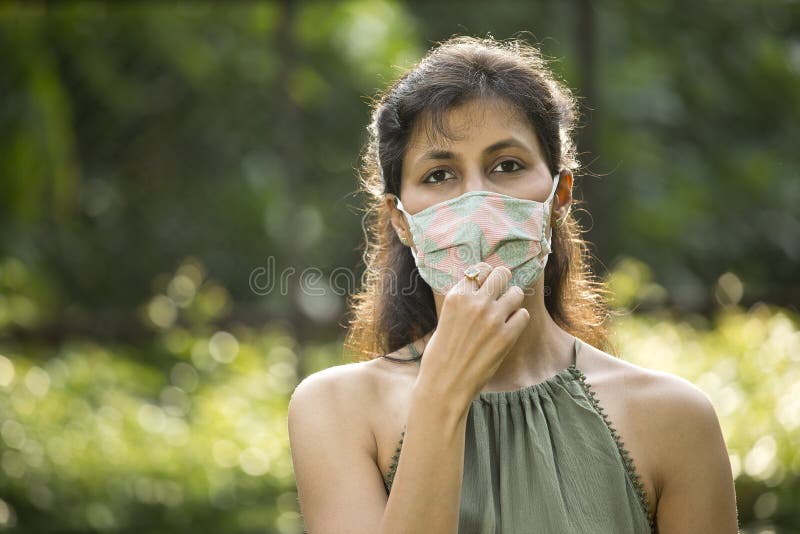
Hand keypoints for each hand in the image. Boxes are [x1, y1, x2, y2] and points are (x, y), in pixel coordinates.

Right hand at [414, 262, 528, 406]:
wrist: (445, 384)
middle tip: (502, 293)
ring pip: (516, 293)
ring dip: (513, 301)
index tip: (487, 284)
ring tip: (506, 313)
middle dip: (503, 282)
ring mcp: (492, 319)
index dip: (486, 276)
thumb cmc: (441, 355)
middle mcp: (475, 303)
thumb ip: (463, 302)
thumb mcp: (445, 319)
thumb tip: (481, 288)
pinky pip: (523, 315)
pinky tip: (508, 329)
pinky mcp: (506, 336)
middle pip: (501, 273)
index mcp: (456, 297)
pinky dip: (518, 320)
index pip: (480, 269)